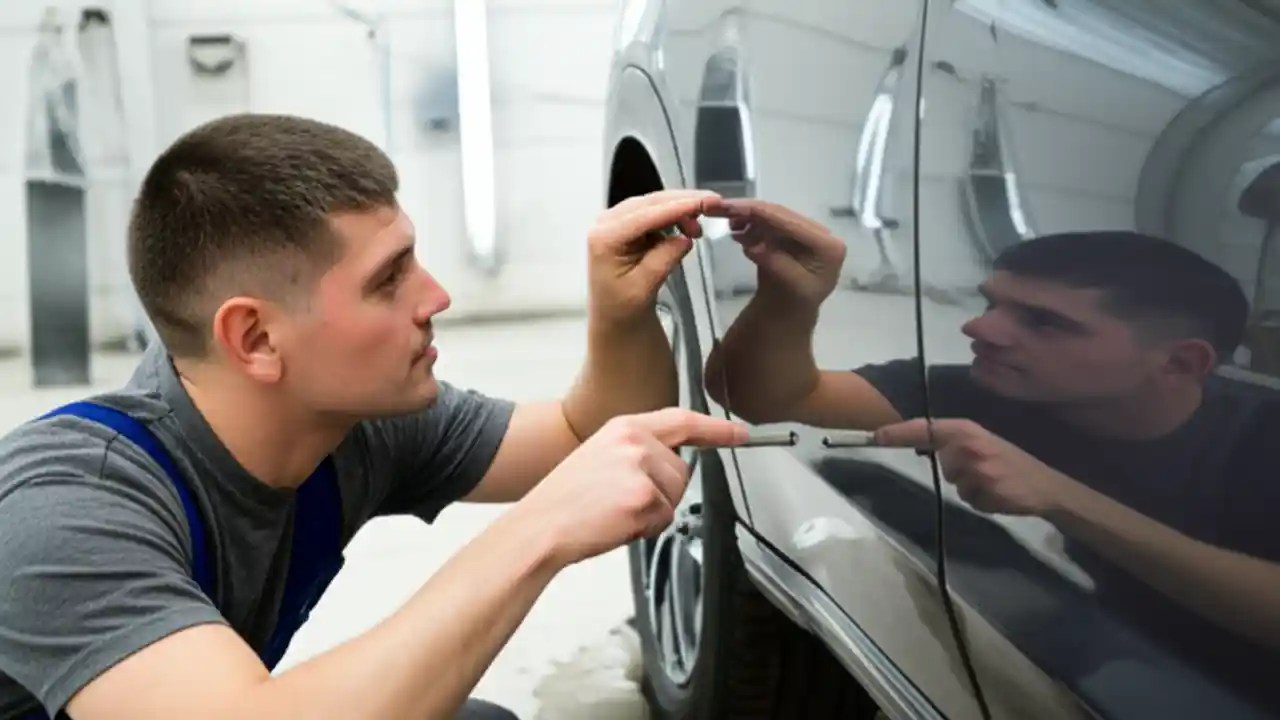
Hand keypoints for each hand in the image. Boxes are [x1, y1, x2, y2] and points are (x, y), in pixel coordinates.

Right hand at [519, 408, 747, 565]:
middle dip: (661, 493)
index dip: (715, 428)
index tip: (739, 433)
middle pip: (681, 471)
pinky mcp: (643, 498)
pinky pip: (664, 519)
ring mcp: (640, 468)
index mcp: (624, 427)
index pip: (681, 421)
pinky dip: (644, 529)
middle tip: (620, 501)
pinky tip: (615, 523)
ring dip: (652, 512)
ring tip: (614, 511)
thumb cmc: (566, 501)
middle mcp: (635, 442)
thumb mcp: (600, 457)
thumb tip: (672, 464)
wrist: (540, 526)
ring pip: (675, 496)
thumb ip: (637, 452)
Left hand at [588, 189, 720, 323]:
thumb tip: (685, 238)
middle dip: (682, 203)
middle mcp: (607, 222)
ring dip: (679, 211)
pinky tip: (686, 229)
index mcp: (605, 237)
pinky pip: (654, 212)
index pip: (646, 216)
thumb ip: (663, 259)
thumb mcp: (643, 288)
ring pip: (654, 205)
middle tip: (714, 205)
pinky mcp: (627, 224)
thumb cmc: (623, 307)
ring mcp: (616, 221)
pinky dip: (673, 217)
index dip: (677, 207)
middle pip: (650, 203)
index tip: (705, 202)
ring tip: (697, 231)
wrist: (614, 317)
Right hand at [702, 198, 846, 308]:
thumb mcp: (789, 288)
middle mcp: (821, 233)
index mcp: (827, 246)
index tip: (730, 208)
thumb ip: (776, 263)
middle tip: (719, 208)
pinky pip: (770, 222)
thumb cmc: (792, 304)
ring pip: (773, 215)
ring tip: (729, 224)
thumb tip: (754, 244)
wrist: (789, 311)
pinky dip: (751, 223)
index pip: (790, 223)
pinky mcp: (793, 233)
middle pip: (781, 215)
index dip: (759, 213)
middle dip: (749, 210)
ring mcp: (806, 231)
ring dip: (748, 216)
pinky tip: (736, 229)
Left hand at [873, 418, 1070, 515]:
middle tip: (984, 468)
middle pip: (942, 464)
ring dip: (970, 487)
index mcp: (966, 429)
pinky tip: (999, 493)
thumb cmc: (1010, 461)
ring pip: (955, 484)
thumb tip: (918, 446)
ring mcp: (978, 470)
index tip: (876, 436)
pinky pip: (970, 500)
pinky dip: (981, 501)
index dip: (899, 433)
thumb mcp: (981, 442)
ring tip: (993, 481)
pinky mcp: (987, 491)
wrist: (1046, 485)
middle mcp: (968, 446)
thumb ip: (953, 443)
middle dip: (957, 470)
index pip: (925, 428)